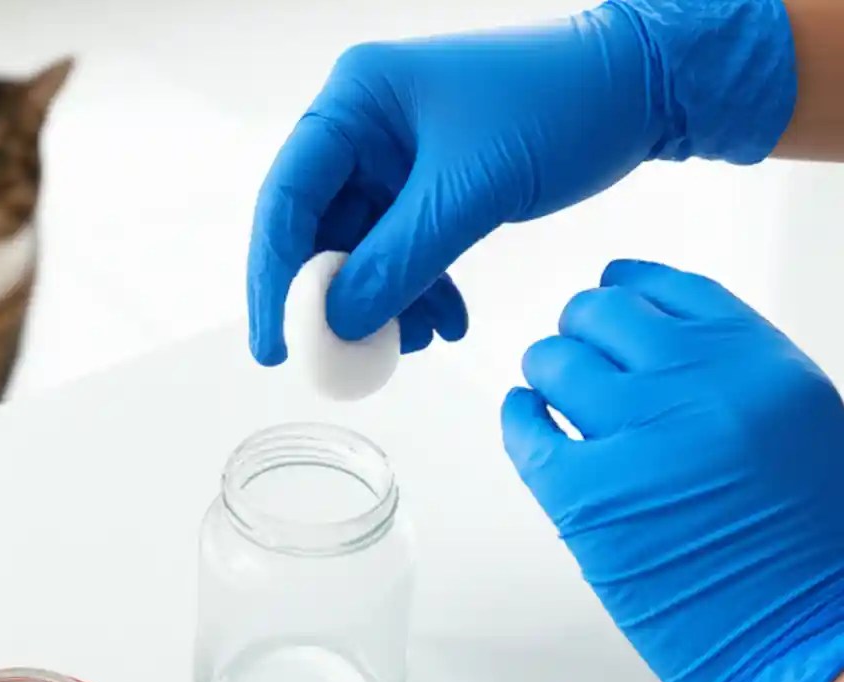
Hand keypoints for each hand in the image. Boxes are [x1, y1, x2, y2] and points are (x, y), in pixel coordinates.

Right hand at [247, 0, 796, 365]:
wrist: (641, 88)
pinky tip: (445, 323)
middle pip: (318, 228)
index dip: (273, 277)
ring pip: (363, 247)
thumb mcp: (470, 192)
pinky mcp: (429, 181)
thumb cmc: (559, 108)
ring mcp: (396, 154)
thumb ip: (397, 262)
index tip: (274, 346)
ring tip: (414, 346)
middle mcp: (364, 124)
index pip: (288, 196)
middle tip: (335, 361)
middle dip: (331, 299)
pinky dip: (418, 289)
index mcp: (356, 100)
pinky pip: (403, 247)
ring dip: (382, 302)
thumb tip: (336, 325)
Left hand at [502, 260, 843, 681]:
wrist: (814, 638)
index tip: (610, 289)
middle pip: (599, 314)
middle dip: (582, 331)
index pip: (668, 291)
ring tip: (555, 392)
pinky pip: (524, 428)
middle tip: (580, 356)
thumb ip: (729, 375)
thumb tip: (654, 342)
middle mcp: (695, 385)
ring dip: (548, 374)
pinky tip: (530, 421)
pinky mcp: (586, 497)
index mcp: (756, 361)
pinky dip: (519, 418)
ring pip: (552, 361)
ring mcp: (637, 438)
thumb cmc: (815, 546)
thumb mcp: (799, 424)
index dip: (629, 288)